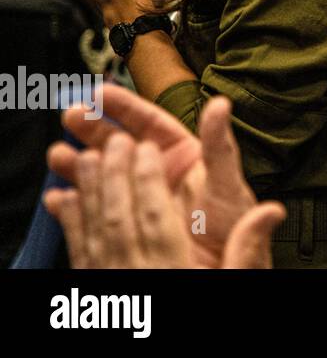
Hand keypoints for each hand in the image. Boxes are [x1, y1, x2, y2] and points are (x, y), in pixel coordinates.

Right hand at [46, 90, 281, 267]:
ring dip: (80, 163)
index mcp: (185, 157)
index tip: (100, 94)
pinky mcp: (128, 224)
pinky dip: (76, 204)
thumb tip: (221, 104)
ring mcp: (142, 198)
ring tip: (57, 156)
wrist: (221, 270)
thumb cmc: (231, 227)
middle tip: (70, 117)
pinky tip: (58, 198)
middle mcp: (161, 173)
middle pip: (121, 143)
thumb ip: (221, 147)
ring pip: (105, 173)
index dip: (125, 107)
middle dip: (94, 129)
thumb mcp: (228, 184)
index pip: (151, 124)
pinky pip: (96, 210)